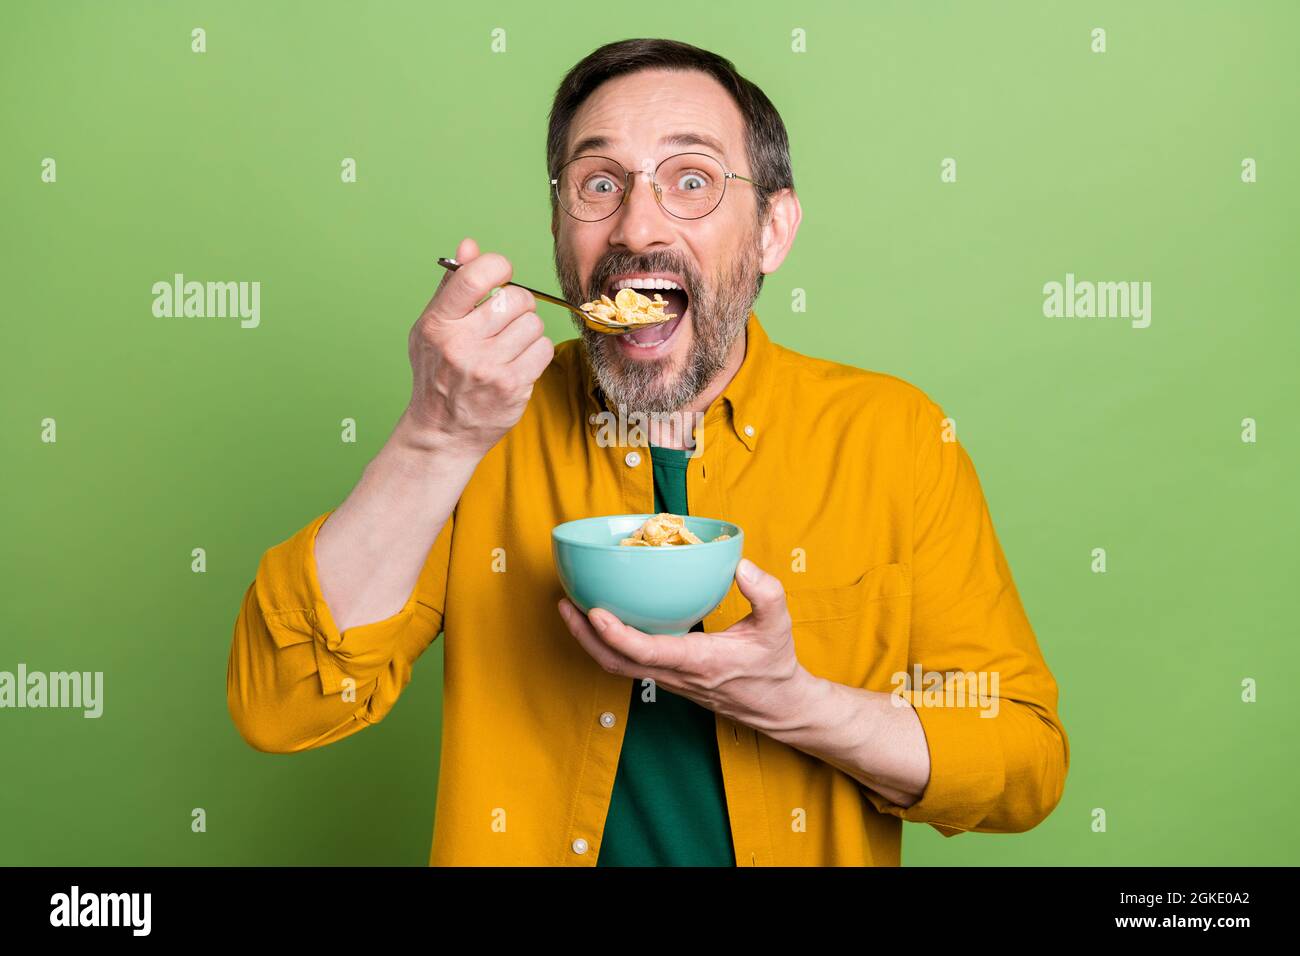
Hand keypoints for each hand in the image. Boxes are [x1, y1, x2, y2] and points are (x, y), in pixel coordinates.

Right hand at [401, 237, 554, 455]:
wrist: (442, 432)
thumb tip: (470, 246)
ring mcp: (488, 368)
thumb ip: (453, 287)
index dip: (497, 266)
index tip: (501, 274)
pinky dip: (537, 352)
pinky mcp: (512, 386)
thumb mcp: (432, 328)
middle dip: (517, 304)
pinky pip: (544, 349)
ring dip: (527, 330)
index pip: (474, 275)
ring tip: (510, 344)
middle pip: (515, 298)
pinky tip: (519, 361)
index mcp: (438, 324)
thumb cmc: (437, 374)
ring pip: (533, 324)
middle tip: (506, 318)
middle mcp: (461, 345)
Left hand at [557, 558, 816, 734]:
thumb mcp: (780, 625)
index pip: (648, 653)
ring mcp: (669, 680)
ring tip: (572, 608)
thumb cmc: (775, 666)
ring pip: (618, 666)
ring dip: (590, 641)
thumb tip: (741, 566)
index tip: (595, 611)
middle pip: (617, 663)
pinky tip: (604, 619)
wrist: (778, 707)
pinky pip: (629, 664)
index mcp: (700, 662)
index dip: (616, 635)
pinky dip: (609, 643)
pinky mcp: (668, 678)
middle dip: (585, 636)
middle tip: (564, 604)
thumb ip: (766, 593)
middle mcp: (677, 675)